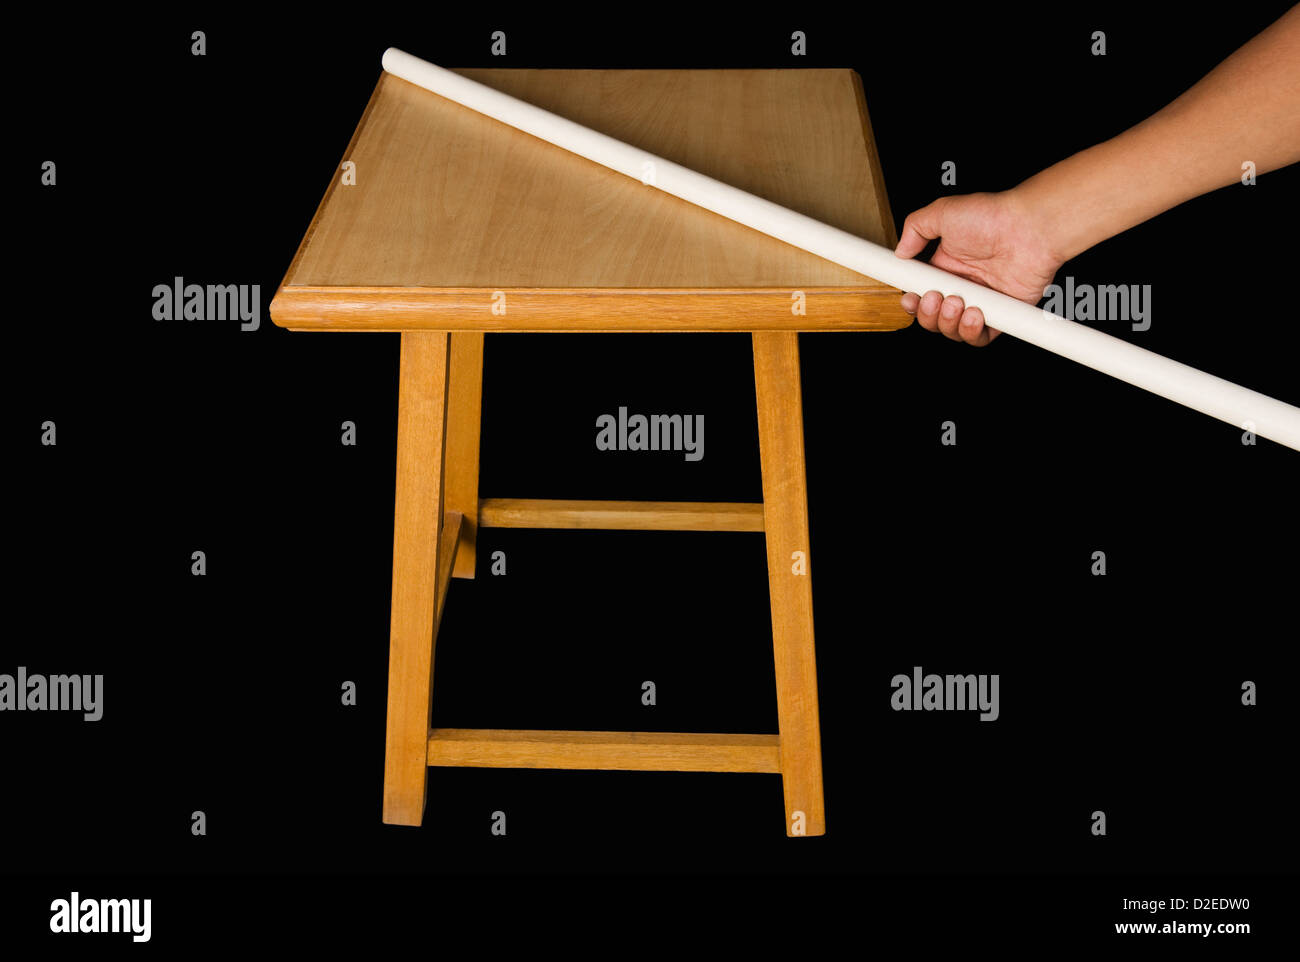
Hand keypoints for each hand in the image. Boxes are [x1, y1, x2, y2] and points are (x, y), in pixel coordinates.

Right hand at [893, 189, 1063, 345]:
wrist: (1030, 228)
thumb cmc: (993, 216)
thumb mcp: (942, 212)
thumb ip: (914, 228)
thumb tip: (900, 253)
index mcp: (945, 267)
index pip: (920, 295)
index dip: (913, 302)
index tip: (910, 297)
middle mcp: (962, 287)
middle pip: (933, 318)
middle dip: (928, 314)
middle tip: (937, 296)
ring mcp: (982, 302)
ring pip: (952, 331)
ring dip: (948, 322)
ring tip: (957, 301)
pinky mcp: (1002, 315)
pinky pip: (980, 338)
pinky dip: (972, 332)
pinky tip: (975, 313)